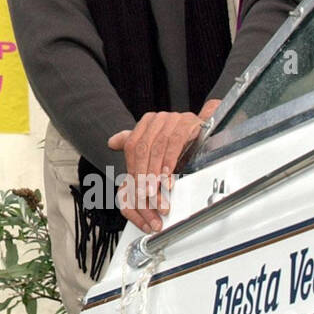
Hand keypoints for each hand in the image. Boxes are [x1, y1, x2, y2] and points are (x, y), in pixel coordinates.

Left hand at [108, 99, 220, 232]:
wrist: (202, 124)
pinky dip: (169, 161)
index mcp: (145, 123)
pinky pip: (174, 144)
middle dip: (143, 174)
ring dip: (155, 172)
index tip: (135, 189)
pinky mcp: (186, 123)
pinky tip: (168, 175)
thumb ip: (133, 144)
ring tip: (155, 190)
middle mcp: (156, 119)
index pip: (132, 147)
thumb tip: (111, 143)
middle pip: (143, 149)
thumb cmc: (176, 135)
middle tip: (144, 194)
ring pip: (157, 148)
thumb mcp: (154, 140)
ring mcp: (171, 119)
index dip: (132, 169)